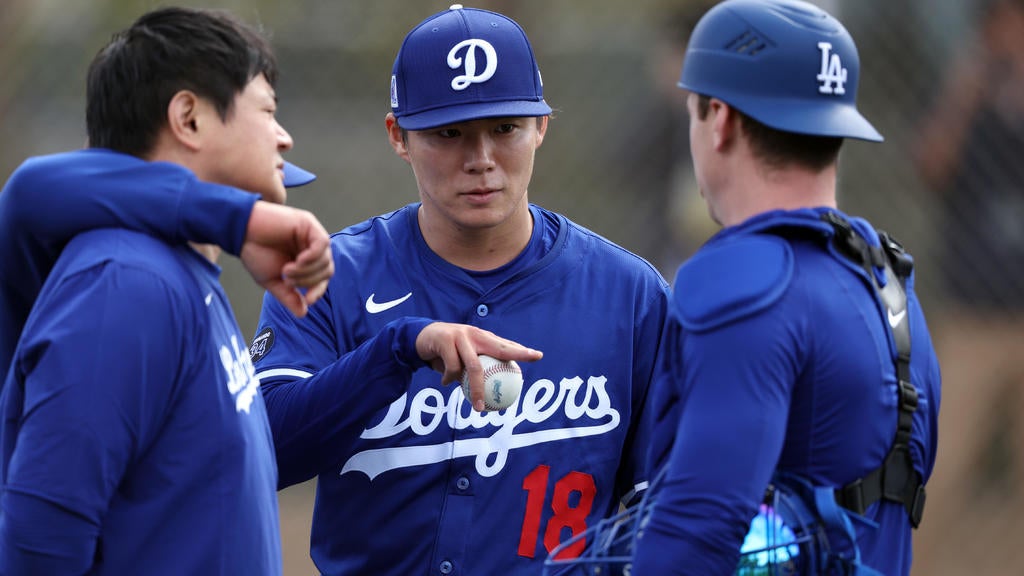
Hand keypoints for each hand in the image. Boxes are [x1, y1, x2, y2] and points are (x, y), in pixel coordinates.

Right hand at [240, 201, 333, 316]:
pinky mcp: (308, 223)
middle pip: (327, 270)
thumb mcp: (272, 280)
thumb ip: (288, 295)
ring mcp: (311, 234)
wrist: (240, 232)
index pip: (323, 277)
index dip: (318, 290)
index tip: (307, 300)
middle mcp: (311, 246)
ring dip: (306, 271)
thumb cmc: (254, 253)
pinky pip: (322, 244)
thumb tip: (303, 314)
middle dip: (308, 281)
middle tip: (287, 279)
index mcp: (305, 258)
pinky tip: (297, 261)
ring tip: (286, 271)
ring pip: (325, 259)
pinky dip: (312, 257)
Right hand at [415, 323, 542, 411]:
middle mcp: (474, 335)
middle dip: (518, 353)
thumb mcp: (461, 359)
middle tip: (532, 359)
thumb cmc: (444, 351)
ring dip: (476, 389)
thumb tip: (489, 393)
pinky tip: (446, 383)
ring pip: (474, 366)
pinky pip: (452, 368)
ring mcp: (461, 336)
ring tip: (477, 407)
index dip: (521, 350)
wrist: (419, 337)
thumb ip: (474, 371)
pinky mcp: (446, 340)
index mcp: (481, 339)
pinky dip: (450, 379)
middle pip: (500, 347)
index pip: (504, 345)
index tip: (537, 356)